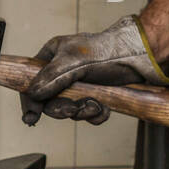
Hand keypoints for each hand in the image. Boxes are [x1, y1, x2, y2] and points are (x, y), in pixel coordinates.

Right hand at [19, 15, 168, 125]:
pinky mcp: (94, 95)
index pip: (32, 81)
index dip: (30, 100)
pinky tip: (104, 108)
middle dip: (62, 108)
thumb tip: (33, 93)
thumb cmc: (106, 51)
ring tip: (95, 105)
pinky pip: (86, 113)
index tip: (31, 117)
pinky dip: (95, 114)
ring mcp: (79, 84)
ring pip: (69, 109)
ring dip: (82, 111)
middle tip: (72, 109)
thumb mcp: (72, 62)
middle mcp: (63, 71)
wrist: (138, 58)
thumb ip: (50, 78)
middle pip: (50, 100)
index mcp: (53, 56)